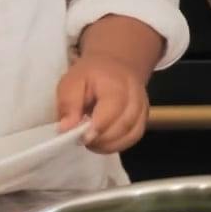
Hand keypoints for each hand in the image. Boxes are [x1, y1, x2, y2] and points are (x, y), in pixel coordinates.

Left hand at [57, 28, 158, 154]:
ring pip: (132, 134)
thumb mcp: (72, 81)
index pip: (113, 108)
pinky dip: (118, 144)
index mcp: (116, 83)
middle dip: (101, 139)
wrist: (115, 66)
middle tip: (82, 140)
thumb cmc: (90, 75)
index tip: (81, 138)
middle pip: (124, 125)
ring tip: (92, 142)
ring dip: (109, 145)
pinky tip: (103, 142)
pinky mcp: (144, 118)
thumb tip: (66, 129)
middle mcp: (135, 95)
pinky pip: (134, 137)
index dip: (98, 127)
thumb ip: (68, 103)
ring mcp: (143, 107)